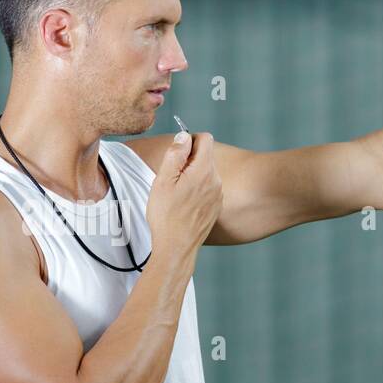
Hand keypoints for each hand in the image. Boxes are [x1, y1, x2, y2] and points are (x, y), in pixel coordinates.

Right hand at [145, 131, 222, 259]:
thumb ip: (175, 154)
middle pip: (206, 155)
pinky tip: (184, 204)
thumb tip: (184, 136)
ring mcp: (219, 195)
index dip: (189, 140)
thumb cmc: (166, 214)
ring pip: (206, 172)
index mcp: (204, 171)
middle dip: (189, 159)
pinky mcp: (217, 206)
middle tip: (172, 177)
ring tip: (177, 193)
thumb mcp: (163, 180)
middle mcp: (217, 181)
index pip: (205, 138)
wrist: (177, 246)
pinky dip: (197, 189)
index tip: (176, 154)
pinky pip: (208, 188)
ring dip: (192, 175)